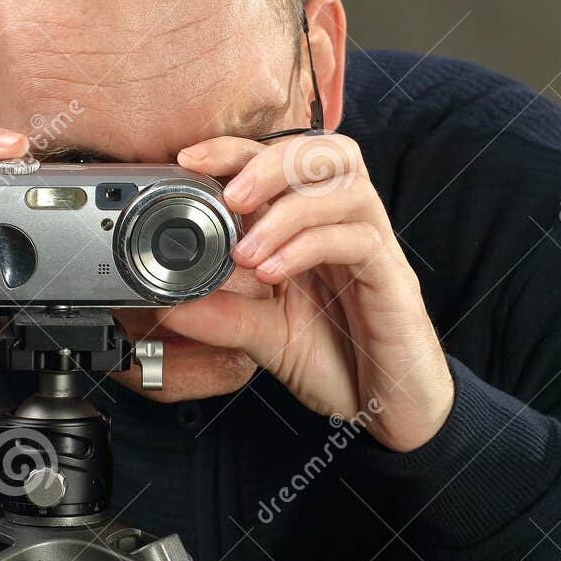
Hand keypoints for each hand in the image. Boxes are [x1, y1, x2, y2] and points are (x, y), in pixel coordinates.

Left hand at [166, 133, 452, 451]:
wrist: (390, 412)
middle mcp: (348, 224)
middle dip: (268, 161)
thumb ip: (223, 317)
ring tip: (246, 250)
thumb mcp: (265, 338)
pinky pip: (357, 239)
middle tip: (229, 197)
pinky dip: (308, 247)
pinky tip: (274, 273)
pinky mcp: (393, 277)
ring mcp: (374, 247)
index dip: (237, 148)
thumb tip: (168, 304)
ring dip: (286, 209)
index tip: (189, 158)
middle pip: (323, 151)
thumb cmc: (340, 363)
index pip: (283, 160)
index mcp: (316, 225)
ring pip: (344, 186)